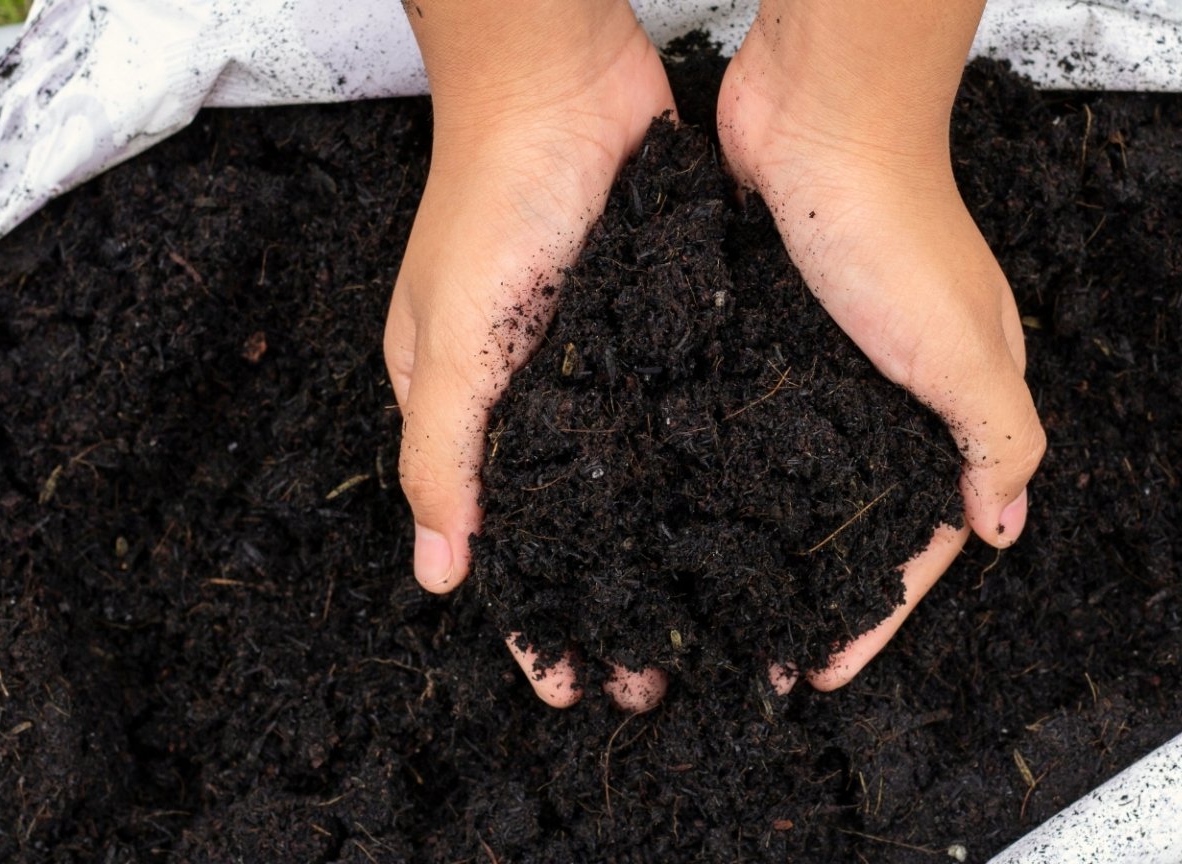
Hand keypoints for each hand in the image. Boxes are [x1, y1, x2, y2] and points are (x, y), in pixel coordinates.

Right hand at [390, 0, 675, 710]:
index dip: (527, 620)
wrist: (565, 85)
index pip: (494, 543)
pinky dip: (698, 469)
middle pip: (574, 528)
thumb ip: (443, 454)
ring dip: (663, 551)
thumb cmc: (490, 206)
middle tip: (664, 675)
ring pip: (633, 484)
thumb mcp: (449, 341)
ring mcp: (599, 362)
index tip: (572, 692)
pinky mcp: (657, 325)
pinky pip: (677, 414)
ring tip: (714, 616)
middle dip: (611, 604)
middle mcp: (533, 396)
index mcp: (464, 407)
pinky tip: (742, 517)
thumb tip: (438, 572)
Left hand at [721, 0, 1045, 692]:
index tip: (829, 666)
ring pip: (811, 468)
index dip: (882, 607)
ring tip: (724, 587)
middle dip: (826, 582)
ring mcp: (836, 352)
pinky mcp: (778, 323)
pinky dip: (742, 460)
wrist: (816, 116)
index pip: (931, 532)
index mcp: (960, 392)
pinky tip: (698, 496)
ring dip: (776, 530)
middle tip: (768, 642)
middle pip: (867, 508)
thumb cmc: (893, 223)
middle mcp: (901, 380)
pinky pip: (765, 412)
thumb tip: (1008, 523)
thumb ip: (998, 437)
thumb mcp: (963, 349)